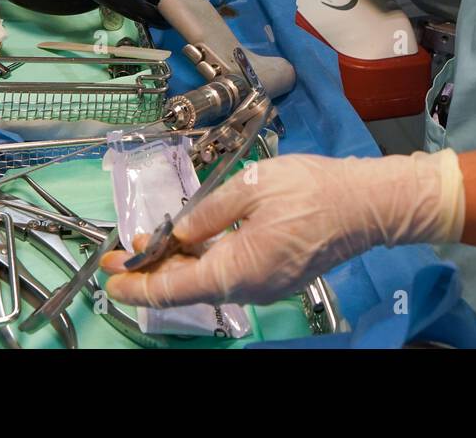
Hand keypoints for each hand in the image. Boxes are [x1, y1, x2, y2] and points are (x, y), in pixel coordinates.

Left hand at [103, 151, 462, 307]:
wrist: (366, 204)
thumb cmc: (312, 190)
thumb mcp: (249, 187)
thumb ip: (206, 212)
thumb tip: (178, 232)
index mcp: (235, 269)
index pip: (172, 289)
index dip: (135, 285)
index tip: (109, 277)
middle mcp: (247, 288)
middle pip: (186, 288)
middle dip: (150, 271)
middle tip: (120, 253)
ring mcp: (263, 285)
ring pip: (207, 280)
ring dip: (177, 263)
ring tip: (150, 240)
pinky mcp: (276, 275)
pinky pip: (229, 273)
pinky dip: (203, 260)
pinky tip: (191, 240)